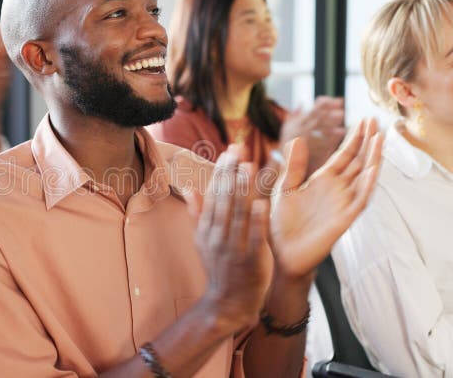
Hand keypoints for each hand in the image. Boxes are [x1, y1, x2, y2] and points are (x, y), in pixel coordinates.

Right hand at [190, 148, 271, 331]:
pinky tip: (263, 202)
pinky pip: (254, 237)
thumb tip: (189, 186)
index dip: (222, 171)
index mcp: (206, 229)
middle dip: (231, 172)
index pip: (213, 194)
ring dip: (243, 189)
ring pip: (238, 214)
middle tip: (239, 149)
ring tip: (249, 166)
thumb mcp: (202, 241)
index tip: (229, 151)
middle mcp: (217, 236)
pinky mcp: (251, 260)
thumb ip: (197, 212)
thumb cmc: (218, 267)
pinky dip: (258, 221)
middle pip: (224, 199)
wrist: (228, 302)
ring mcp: (233, 248)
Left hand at [269, 118, 382, 278]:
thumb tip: (298, 138)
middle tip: (376, 120)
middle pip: (358, 161)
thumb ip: (294, 166)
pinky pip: (360, 199)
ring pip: (363, 177)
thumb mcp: (285, 188)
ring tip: (380, 138)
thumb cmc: (282, 224)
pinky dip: (367, 184)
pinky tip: (373, 168)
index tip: (366, 119)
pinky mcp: (345, 219)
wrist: (282, 253)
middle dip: (368, 142)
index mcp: (323, 180)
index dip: (355, 138)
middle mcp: (337, 189)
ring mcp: (343, 203)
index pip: (345, 155)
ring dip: (372, 159)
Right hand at [280, 96, 345, 174]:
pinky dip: (332, 136)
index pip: (310, 111)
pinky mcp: (312, 152)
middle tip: (339, 104)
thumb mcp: (286, 129)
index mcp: (296, 124)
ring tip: (340, 114)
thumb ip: (293, 116)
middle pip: (316, 118)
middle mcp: (300, 132)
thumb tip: (301, 103)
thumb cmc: (287, 146)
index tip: (329, 99)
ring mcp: (306, 142)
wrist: (283, 167)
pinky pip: (323, 143)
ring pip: (319, 129)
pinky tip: (341, 132)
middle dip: (327, 110)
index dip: (320, 104)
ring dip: (330, 121)